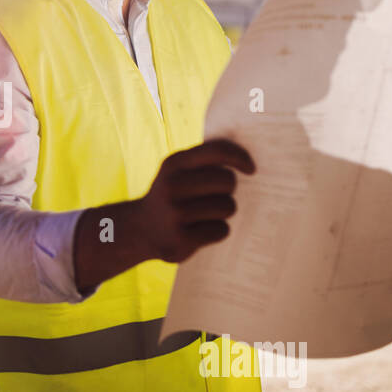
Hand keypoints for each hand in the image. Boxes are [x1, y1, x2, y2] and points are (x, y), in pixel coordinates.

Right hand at [72, 138, 254, 293]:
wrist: (139, 230)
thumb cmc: (172, 195)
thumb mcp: (178, 171)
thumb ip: (205, 160)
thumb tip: (248, 159)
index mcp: (173, 163)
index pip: (217, 151)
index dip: (240, 158)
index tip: (251, 170)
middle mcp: (172, 186)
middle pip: (228, 181)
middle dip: (229, 190)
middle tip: (216, 196)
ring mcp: (174, 214)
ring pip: (228, 207)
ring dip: (223, 212)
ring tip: (205, 215)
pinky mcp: (180, 240)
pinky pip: (222, 230)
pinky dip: (216, 231)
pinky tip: (200, 231)